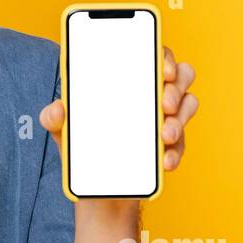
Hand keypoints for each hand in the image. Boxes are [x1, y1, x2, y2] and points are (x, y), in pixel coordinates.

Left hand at [39, 44, 198, 171]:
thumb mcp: (63, 130)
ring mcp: (165, 119)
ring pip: (188, 105)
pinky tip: (164, 160)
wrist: (97, 188)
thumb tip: (56, 110)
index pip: (152, 54)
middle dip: (176, 87)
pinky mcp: (171, 146)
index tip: (163, 69)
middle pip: (180, 75)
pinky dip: (175, 152)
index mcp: (127, 80)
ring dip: (179, 119)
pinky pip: (182, 143)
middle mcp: (151, 93)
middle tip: (164, 104)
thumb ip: (54, 118)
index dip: (163, 56)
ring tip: (164, 136)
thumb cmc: (83, 145)